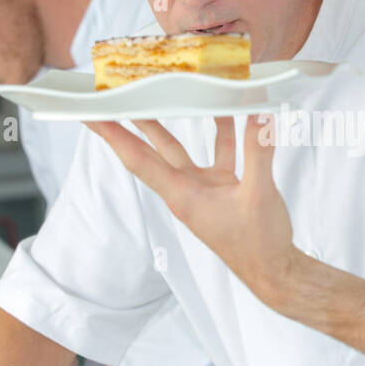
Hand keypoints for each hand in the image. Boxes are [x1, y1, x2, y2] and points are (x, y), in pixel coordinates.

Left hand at [85, 114, 297, 307]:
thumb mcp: (258, 196)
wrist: (273, 271)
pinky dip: (223, 132)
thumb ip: (258, 153)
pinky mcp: (222, 188)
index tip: (91, 117)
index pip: (138, 160)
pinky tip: (229, 112)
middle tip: (113, 98)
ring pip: (180, 149)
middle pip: (152, 150)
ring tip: (159, 94)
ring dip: (171, 123)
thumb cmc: (258, 245)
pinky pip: (218, 153)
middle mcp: (186, 190)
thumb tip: (259, 117)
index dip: (113, 136)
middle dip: (132, 123)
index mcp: (183, 196)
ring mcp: (203, 189)